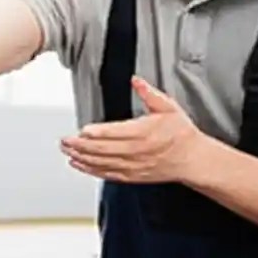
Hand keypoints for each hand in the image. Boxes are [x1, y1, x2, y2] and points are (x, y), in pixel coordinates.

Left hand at [60, 76, 207, 183]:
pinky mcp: (132, 176)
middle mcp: (137, 151)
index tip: (82, 129)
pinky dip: (91, 170)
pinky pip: (107, 174)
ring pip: (102, 163)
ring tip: (67, 151)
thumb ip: (150, 94)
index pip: (116, 133)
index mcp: (144, 133)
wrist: (192, 159)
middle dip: (80, 145)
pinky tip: (78, 164)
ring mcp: (134, 166)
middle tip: (64, 140)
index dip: (98, 132)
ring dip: (82, 157)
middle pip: (103, 149)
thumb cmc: (181, 133)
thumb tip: (135, 81)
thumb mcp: (169, 107)